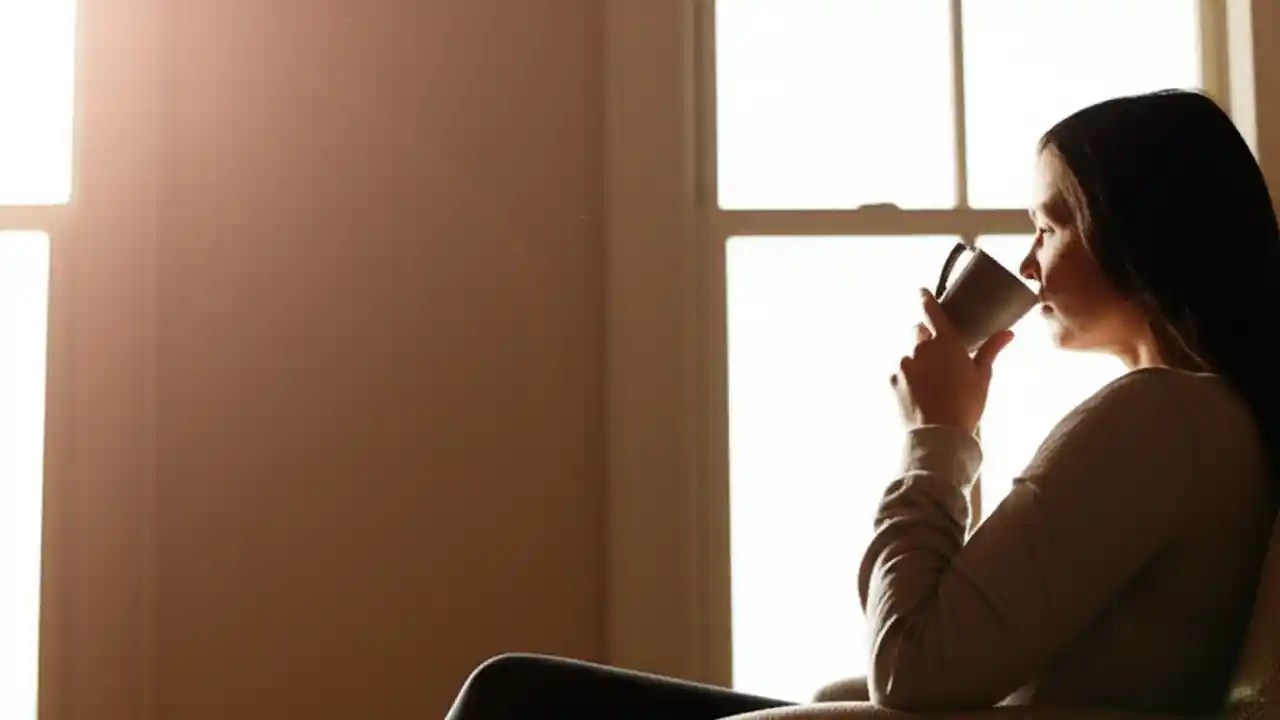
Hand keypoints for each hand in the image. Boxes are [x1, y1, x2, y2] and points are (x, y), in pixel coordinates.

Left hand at [890, 289, 1014, 433]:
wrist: (939, 434)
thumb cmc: (966, 404)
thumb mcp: (982, 376)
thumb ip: (991, 350)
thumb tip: (1008, 333)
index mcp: (945, 342)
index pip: (931, 311)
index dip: (925, 299)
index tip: (921, 291)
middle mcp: (921, 348)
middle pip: (919, 333)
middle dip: (927, 338)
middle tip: (940, 356)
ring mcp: (904, 364)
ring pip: (910, 355)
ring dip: (919, 362)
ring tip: (933, 384)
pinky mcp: (893, 380)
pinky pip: (900, 372)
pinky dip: (909, 378)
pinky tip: (921, 394)